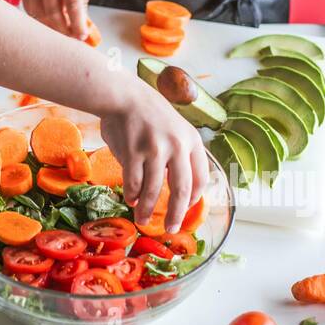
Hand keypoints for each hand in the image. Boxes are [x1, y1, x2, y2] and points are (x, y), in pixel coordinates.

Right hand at [18, 0, 94, 39]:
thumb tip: (79, 21)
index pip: (73, 4)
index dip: (77, 24)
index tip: (82, 37)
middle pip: (53, 12)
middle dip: (64, 30)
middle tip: (72, 39)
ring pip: (39, 13)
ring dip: (51, 28)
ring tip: (62, 34)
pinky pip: (29, 8)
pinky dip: (38, 19)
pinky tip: (48, 22)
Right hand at [99, 69, 210, 231]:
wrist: (123, 95)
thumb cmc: (148, 113)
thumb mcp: (175, 128)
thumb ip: (179, 154)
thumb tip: (180, 188)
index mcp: (192, 141)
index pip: (201, 178)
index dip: (195, 199)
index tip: (187, 209)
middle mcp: (178, 146)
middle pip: (181, 191)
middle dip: (176, 215)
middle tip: (171, 229)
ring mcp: (155, 149)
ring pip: (155, 191)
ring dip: (148, 210)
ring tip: (142, 220)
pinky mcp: (134, 152)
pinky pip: (134, 183)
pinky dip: (133, 195)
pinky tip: (131, 200)